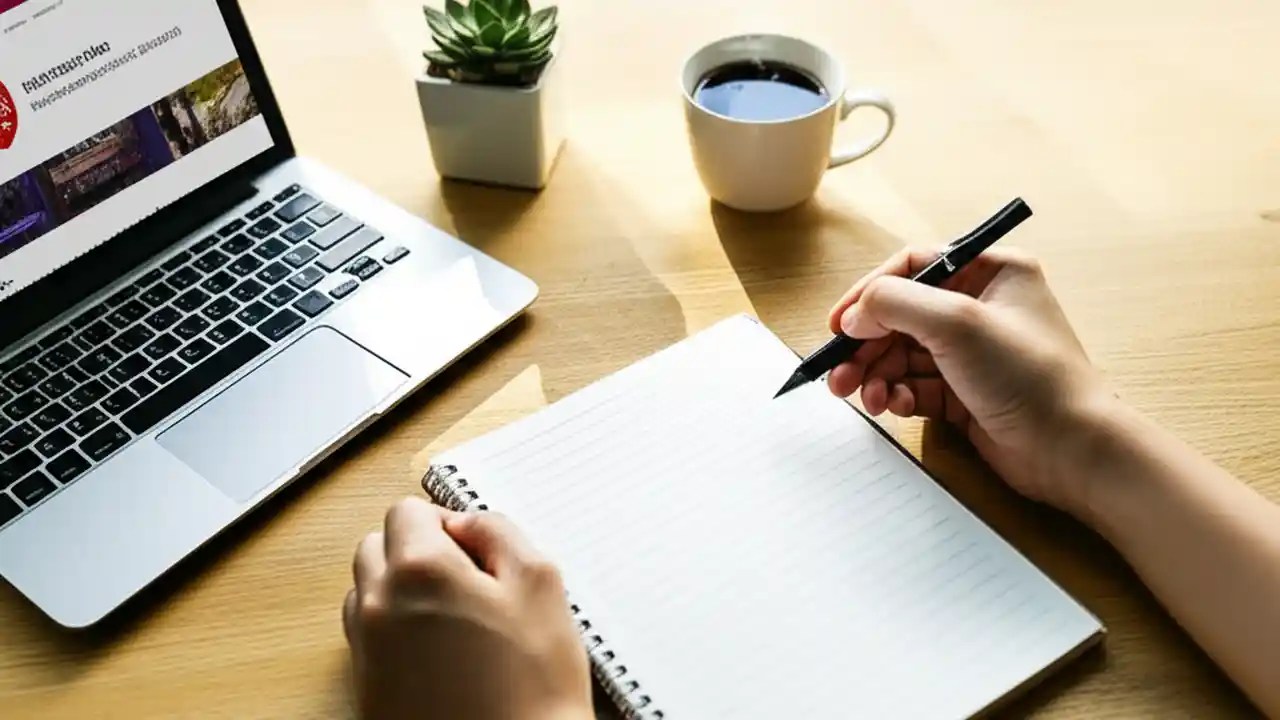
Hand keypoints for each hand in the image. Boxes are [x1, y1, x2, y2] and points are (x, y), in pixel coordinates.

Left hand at [344, 497, 592, 719]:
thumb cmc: (535, 690)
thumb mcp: (541, 585)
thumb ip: (500, 532)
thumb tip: (469, 523)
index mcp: (421, 571)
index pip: (407, 511)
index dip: (446, 522)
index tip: (474, 551)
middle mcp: (380, 605)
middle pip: (378, 545)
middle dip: (417, 552)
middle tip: (468, 584)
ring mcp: (366, 649)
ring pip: (367, 589)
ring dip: (401, 590)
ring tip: (455, 621)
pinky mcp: (364, 686)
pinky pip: (368, 635)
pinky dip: (394, 629)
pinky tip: (440, 653)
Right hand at [827, 246, 1114, 515]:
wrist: (1071, 450)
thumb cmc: (1033, 378)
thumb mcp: (958, 322)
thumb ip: (897, 304)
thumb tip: (855, 314)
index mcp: (990, 272)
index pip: (912, 267)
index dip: (870, 294)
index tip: (839, 323)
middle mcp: (980, 307)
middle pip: (900, 315)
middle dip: (866, 345)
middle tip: (838, 371)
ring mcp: (972, 353)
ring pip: (902, 354)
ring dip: (875, 374)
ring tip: (863, 397)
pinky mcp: (965, 393)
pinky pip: (914, 385)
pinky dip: (895, 394)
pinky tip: (891, 406)